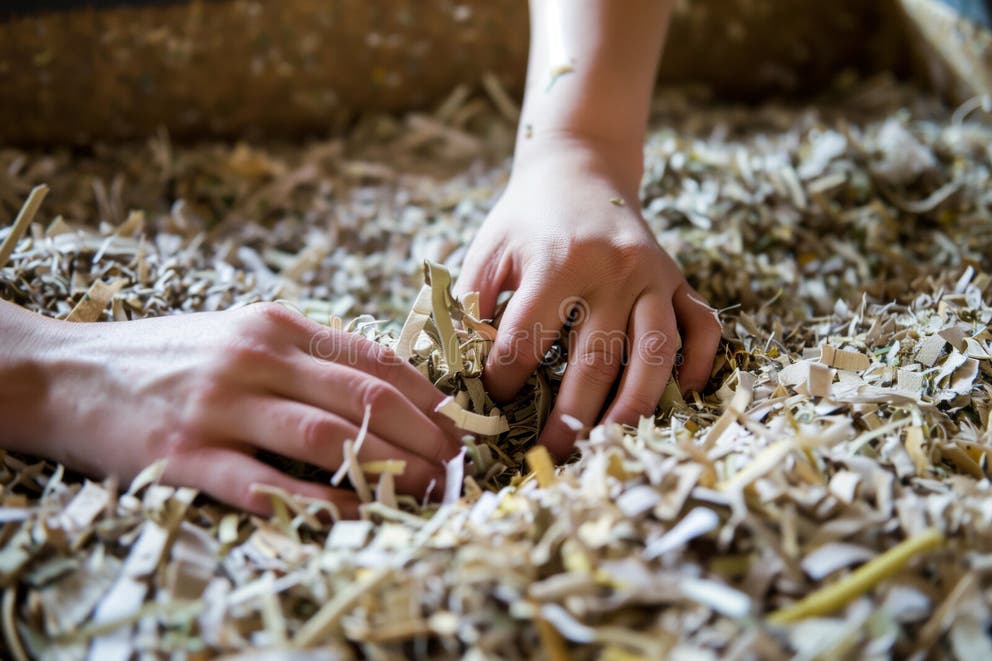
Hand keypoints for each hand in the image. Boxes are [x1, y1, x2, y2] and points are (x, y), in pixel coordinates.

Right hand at [2, 303, 459, 515]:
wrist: (64, 374)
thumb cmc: (165, 355)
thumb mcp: (240, 332)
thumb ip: (305, 353)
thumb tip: (382, 384)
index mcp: (275, 325)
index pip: (373, 358)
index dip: (428, 395)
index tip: (459, 424)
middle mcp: (254, 359)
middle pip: (364, 399)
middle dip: (425, 436)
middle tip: (455, 466)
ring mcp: (219, 409)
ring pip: (328, 440)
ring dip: (389, 469)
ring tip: (426, 491)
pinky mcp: (185, 459)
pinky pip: (268, 488)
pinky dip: (321, 505)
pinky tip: (358, 518)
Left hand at [456, 136, 720, 459]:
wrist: (581, 168)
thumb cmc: (525, 218)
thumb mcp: (487, 250)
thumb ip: (469, 306)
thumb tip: (457, 372)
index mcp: (557, 262)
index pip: (525, 341)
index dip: (503, 381)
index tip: (491, 405)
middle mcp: (611, 270)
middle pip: (595, 360)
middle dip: (572, 417)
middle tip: (554, 456)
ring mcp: (652, 275)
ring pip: (655, 351)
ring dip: (638, 403)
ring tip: (616, 442)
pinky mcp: (677, 279)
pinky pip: (701, 325)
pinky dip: (698, 362)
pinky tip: (681, 395)